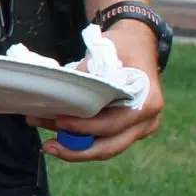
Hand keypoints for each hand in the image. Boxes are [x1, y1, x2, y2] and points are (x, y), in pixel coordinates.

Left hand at [40, 23, 162, 161]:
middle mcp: (147, 121)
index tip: (59, 122)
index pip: (112, 124)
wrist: (138, 44)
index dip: (83, 127)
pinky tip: (58, 134)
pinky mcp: (128, 129)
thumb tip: (57, 95)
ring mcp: (139, 128)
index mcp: (148, 103)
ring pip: (105, 148)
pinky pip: (104, 141)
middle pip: (109, 147)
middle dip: (76, 150)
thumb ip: (84, 78)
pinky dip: (82, 139)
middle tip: (48, 146)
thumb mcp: (104, 54)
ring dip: (74, 147)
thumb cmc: (122, 47)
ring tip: (48, 143)